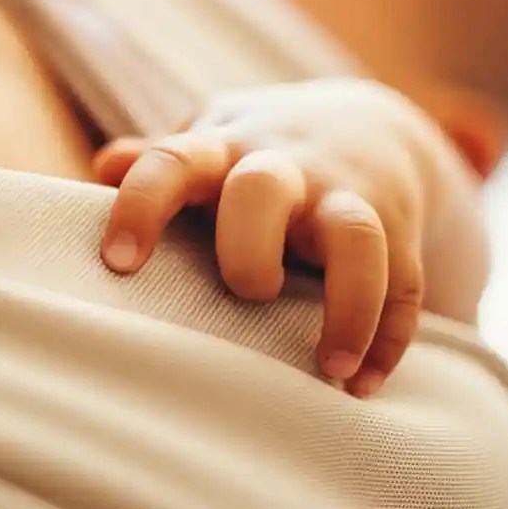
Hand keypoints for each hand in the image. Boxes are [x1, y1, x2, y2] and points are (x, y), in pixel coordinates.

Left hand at [94, 79, 488, 396]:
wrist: (371, 124)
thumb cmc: (260, 153)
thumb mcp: (212, 144)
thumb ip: (161, 164)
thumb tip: (103, 168)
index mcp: (227, 147)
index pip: (176, 162)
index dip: (144, 206)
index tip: (119, 263)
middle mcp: (287, 167)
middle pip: (262, 189)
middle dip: (247, 247)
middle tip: (246, 293)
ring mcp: (346, 196)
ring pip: (356, 235)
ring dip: (348, 303)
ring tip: (331, 366)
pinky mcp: (398, 229)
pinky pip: (404, 283)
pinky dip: (388, 338)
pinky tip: (361, 384)